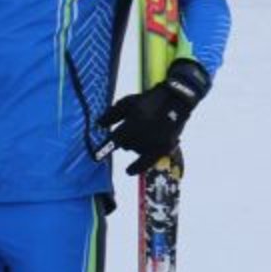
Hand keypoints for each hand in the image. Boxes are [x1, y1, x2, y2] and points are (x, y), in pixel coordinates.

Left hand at [96, 59, 209, 173]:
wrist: (175, 101)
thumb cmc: (147, 100)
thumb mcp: (126, 103)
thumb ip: (111, 114)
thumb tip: (98, 124)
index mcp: (133, 123)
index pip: (115, 140)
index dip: (105, 148)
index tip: (96, 157)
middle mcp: (143, 136)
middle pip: (125, 145)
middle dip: (124, 139)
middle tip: (131, 129)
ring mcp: (154, 143)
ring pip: (135, 150)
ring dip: (134, 145)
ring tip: (142, 132)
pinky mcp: (163, 147)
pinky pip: (146, 162)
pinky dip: (137, 166)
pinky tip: (128, 171)